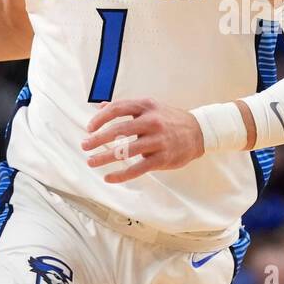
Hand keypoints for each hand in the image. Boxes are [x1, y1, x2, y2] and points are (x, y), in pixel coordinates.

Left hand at [82, 98, 204, 183]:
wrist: (199, 132)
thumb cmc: (170, 119)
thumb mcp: (150, 107)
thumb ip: (125, 107)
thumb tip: (100, 106)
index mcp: (147, 106)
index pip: (117, 109)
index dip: (100, 118)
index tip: (89, 128)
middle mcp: (152, 121)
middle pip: (119, 129)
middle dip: (98, 139)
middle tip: (84, 146)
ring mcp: (158, 140)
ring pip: (126, 150)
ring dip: (105, 157)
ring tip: (91, 162)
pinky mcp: (162, 158)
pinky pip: (138, 168)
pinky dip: (121, 175)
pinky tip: (109, 177)